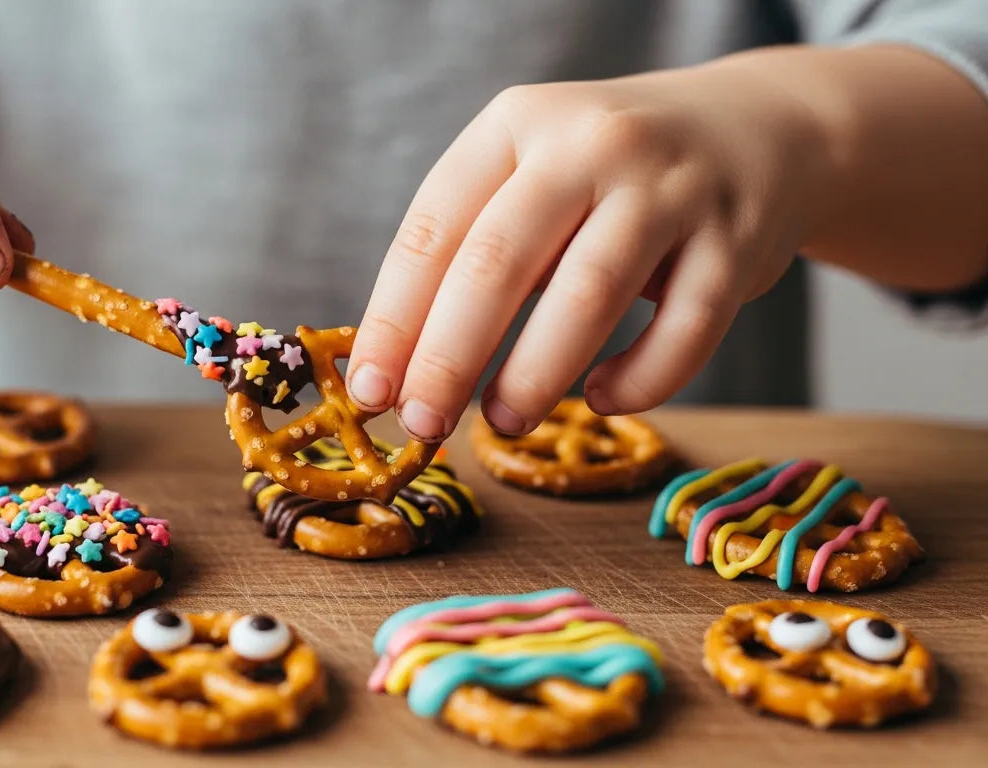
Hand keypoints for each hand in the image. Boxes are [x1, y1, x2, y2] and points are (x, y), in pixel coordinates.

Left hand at [348, 63, 825, 440]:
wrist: (760, 129)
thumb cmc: (611, 178)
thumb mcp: (532, 175)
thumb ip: (472, 251)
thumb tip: (398, 370)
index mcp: (517, 125)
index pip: (433, 229)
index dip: (395, 318)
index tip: (370, 391)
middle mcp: (591, 143)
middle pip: (498, 262)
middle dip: (449, 358)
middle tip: (424, 424)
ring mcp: (670, 187)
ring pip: (588, 295)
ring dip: (535, 375)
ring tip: (503, 421)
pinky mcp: (737, 238)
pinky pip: (685, 329)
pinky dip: (640, 380)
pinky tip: (605, 397)